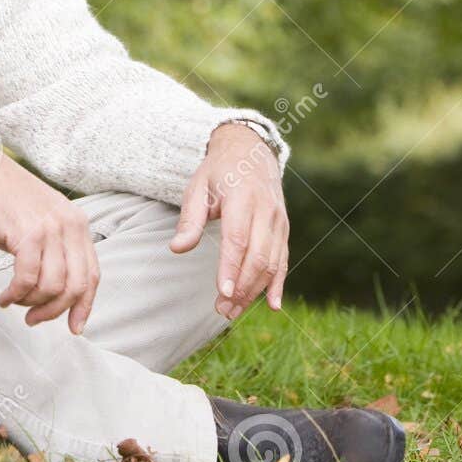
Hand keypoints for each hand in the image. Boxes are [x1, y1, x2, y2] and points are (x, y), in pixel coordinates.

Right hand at [0, 142, 99, 333]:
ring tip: (15, 301)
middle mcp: (70, 225)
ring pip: (52, 286)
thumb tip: (58, 291)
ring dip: (32, 304)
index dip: (85, 305)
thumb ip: (56, 247)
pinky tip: (4, 297)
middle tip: (33, 320)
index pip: (92, 274)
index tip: (74, 327)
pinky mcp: (26, 233)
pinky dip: (15, 294)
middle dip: (55, 311)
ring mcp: (49, 228)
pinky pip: (27, 279)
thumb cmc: (5, 198)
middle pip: (76, 286)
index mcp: (78, 224)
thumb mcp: (42, 220)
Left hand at [169, 123, 288, 319]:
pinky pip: (284, 259)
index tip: (222, 292)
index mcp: (241, 197)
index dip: (230, 267)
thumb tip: (177, 249)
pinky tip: (272, 305)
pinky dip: (278, 283)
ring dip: (255, 290)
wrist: (250, 150)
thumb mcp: (197, 187)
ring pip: (272, 262)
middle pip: (257, 255)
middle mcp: (265, 210)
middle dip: (241, 287)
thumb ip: (190, 219)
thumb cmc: (218, 172)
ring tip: (234, 311)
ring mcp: (278, 220)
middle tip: (222, 310)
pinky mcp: (284, 228)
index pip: (237, 238)